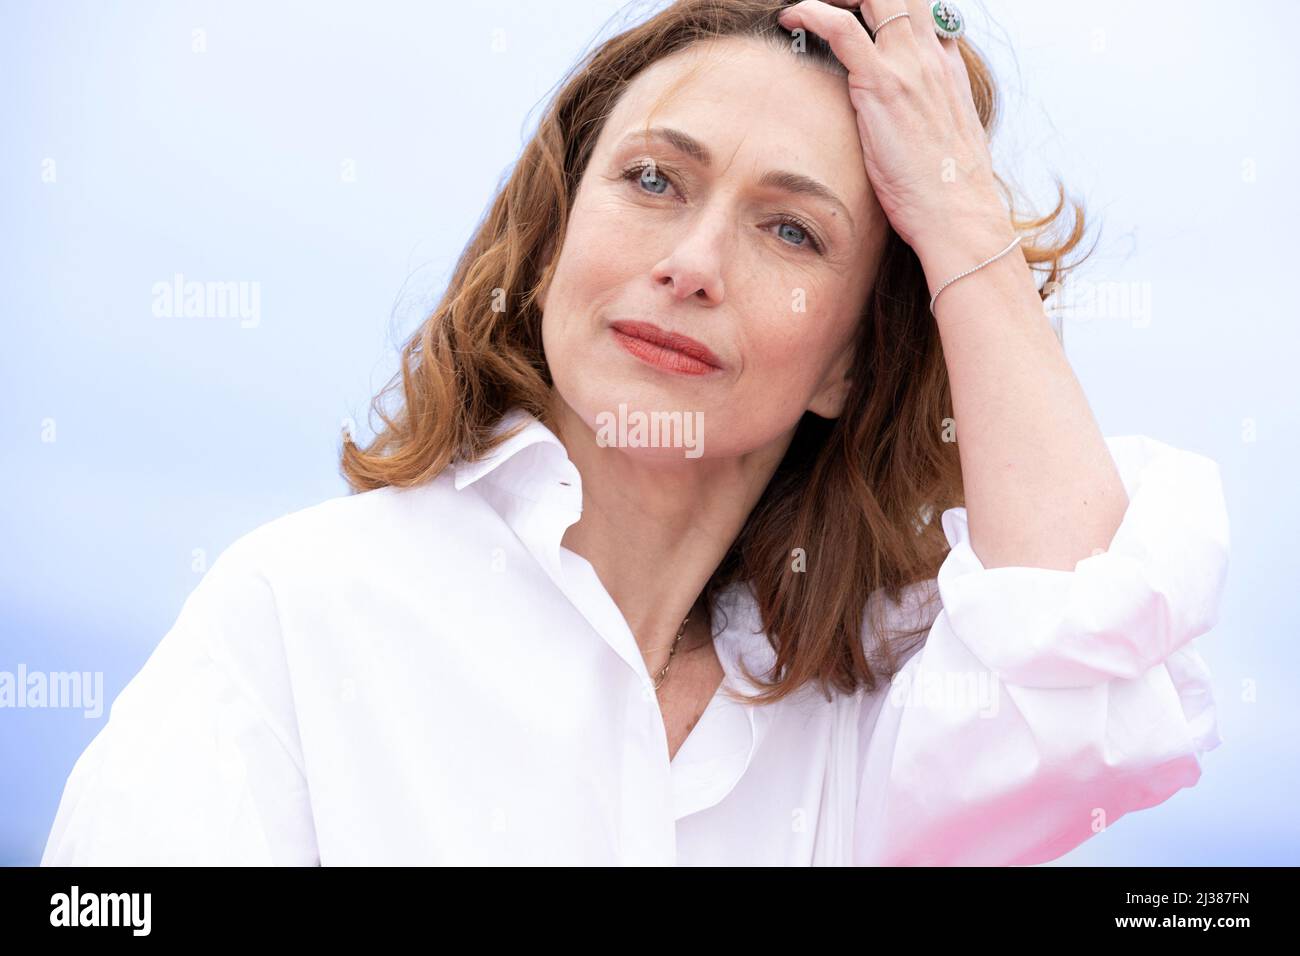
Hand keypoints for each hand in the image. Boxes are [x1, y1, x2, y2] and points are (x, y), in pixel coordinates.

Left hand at [776, 0, 1005, 252]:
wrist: (958, 215)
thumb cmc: (948, 193)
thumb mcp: (947, 143)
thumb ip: (931, 117)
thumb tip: (911, 126)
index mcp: (947, 69)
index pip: (925, 13)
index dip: (894, 9)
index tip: (863, 17)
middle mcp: (931, 58)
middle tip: (832, 5)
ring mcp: (909, 67)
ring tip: (806, 8)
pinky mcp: (883, 85)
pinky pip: (843, 30)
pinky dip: (814, 13)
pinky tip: (792, 18)